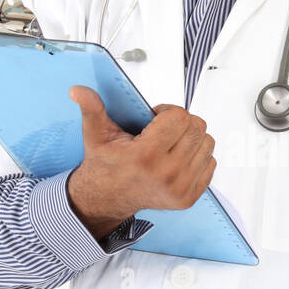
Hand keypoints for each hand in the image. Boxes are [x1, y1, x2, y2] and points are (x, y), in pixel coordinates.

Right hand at [66, 89, 215, 240]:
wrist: (108, 198)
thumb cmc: (106, 163)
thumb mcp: (96, 134)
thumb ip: (91, 109)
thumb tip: (78, 91)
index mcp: (146, 156)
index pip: (179, 117)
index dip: (167, 112)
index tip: (155, 118)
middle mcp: (167, 174)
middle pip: (197, 128)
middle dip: (181, 122)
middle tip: (163, 131)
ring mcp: (180, 188)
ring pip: (207, 143)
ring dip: (191, 138)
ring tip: (170, 144)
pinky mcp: (190, 197)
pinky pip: (210, 163)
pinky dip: (197, 156)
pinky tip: (177, 159)